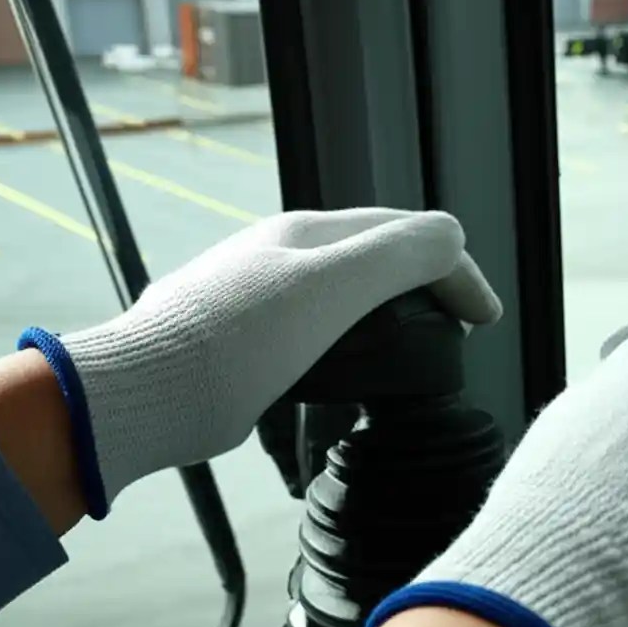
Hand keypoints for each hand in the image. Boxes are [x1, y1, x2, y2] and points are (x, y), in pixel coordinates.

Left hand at [43, 208, 500, 509]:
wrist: (141, 394)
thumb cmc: (240, 341)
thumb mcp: (335, 285)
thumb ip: (403, 252)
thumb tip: (454, 239)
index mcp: (309, 232)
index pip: (407, 232)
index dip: (457, 269)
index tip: (486, 319)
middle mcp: (282, 252)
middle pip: (378, 255)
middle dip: (429, 284)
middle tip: (459, 331)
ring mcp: (257, 294)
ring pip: (346, 291)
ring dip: (392, 313)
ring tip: (415, 353)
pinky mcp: (240, 339)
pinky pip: (314, 326)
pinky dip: (351, 340)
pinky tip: (348, 372)